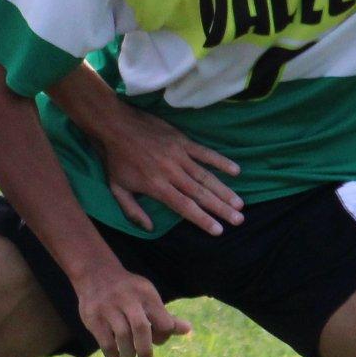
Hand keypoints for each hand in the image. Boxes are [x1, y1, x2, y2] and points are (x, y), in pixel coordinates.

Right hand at [75, 263, 190, 356]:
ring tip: (129, 354)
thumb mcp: (149, 297)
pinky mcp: (93, 317)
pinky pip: (106, 342)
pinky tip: (115, 355)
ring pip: (122, 336)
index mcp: (146, 294)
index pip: (164, 322)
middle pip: (141, 328)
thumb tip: (187, 330)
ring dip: (128, 352)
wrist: (96, 274)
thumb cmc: (129, 292)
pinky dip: (113, 354)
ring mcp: (108, 308)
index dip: (163, 336)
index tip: (157, 339)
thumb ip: (165, 316)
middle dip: (145, 349)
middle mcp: (128, 299)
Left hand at [88, 100, 243, 233]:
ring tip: (240, 204)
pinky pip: (205, 153)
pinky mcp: (182, 141)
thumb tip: (149, 229)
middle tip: (239, 220)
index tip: (219, 230)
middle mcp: (171, 173)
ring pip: (206, 176)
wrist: (115, 126)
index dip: (203, 219)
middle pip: (201, 194)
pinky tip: (236, 171)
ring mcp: (179, 155)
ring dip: (224, 190)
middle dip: (221, 208)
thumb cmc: (115, 160)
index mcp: (156, 187)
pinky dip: (221, 161)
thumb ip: (132, 212)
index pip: (185, 207)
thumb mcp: (117, 189)